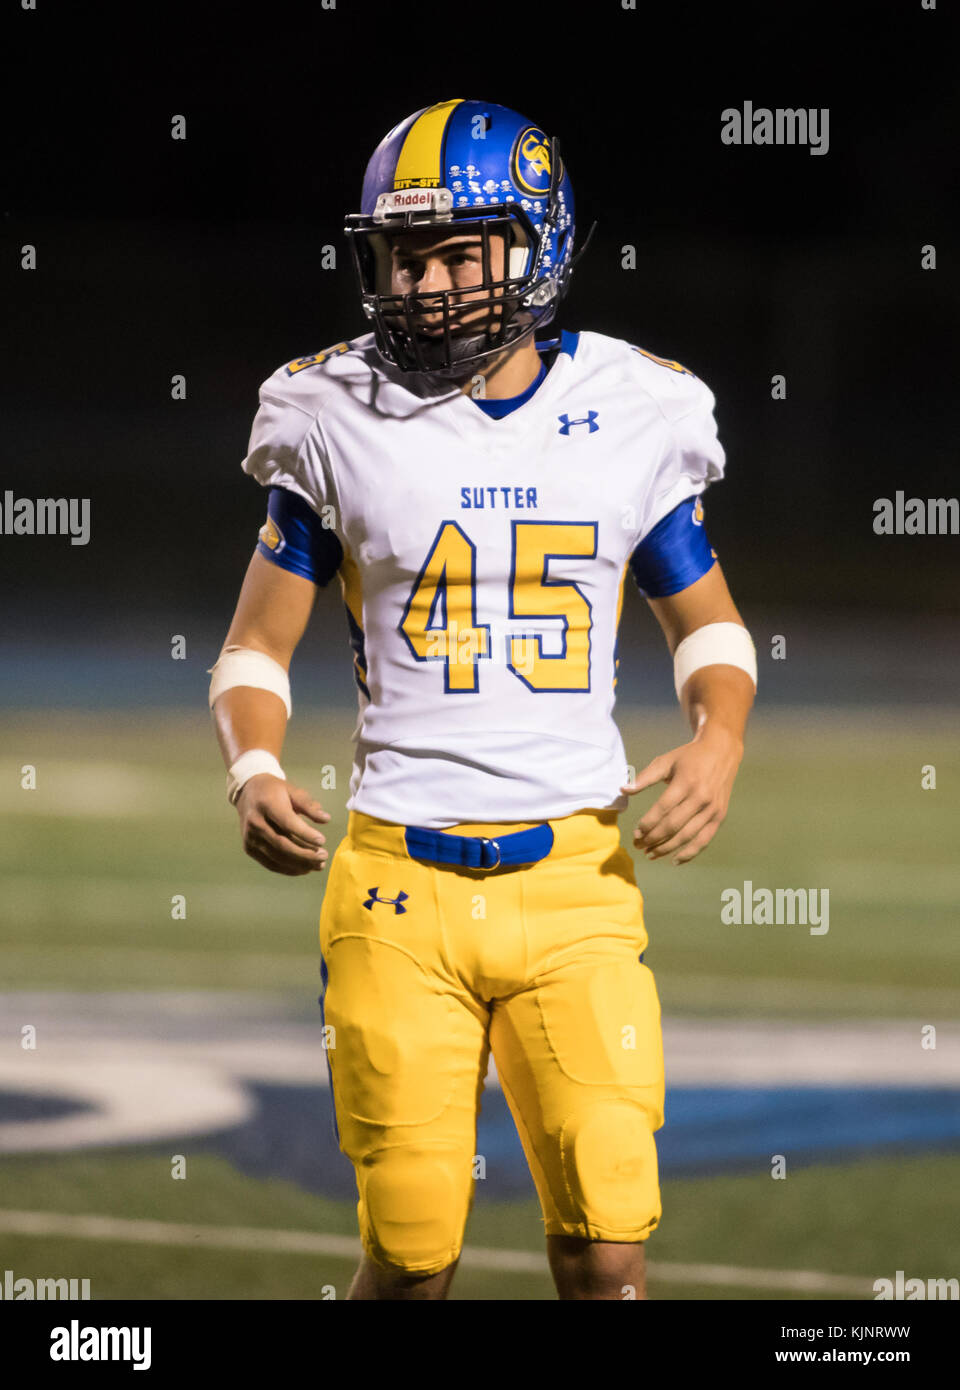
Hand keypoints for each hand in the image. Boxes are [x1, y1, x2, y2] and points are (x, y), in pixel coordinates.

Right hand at [237, 775, 330, 875]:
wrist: (247, 793)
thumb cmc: (275, 792)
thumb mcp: (293, 791)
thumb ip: (309, 805)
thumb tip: (326, 819)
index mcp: (266, 804)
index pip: (286, 822)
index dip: (305, 833)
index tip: (322, 840)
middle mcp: (255, 822)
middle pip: (281, 843)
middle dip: (305, 853)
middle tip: (324, 856)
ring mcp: (250, 838)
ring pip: (277, 857)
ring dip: (300, 864)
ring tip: (319, 865)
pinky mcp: (249, 848)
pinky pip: (270, 864)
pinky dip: (289, 869)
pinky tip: (305, 868)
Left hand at [620, 725, 742, 865]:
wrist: (722, 751)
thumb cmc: (689, 757)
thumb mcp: (666, 761)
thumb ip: (644, 777)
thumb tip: (623, 789)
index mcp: (686, 782)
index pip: (663, 809)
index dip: (647, 824)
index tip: (635, 833)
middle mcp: (701, 797)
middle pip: (673, 825)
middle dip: (653, 839)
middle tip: (638, 846)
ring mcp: (712, 809)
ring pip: (687, 836)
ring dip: (667, 849)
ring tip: (650, 854)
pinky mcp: (720, 816)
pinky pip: (704, 840)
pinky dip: (689, 853)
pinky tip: (674, 860)